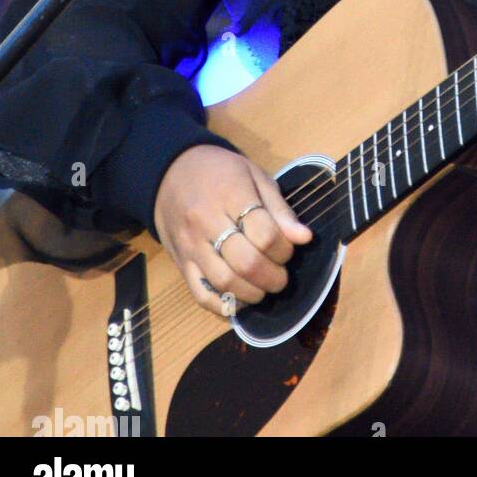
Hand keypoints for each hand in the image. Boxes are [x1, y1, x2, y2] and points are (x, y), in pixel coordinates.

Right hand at [153, 145, 312, 317]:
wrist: (171, 173)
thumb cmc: (221, 171)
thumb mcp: (256, 177)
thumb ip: (280, 209)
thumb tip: (305, 238)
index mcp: (231, 195)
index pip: (265, 234)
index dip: (284, 249)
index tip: (289, 249)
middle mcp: (206, 223)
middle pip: (246, 263)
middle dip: (272, 278)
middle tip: (281, 277)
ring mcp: (190, 246)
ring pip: (224, 283)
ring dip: (252, 294)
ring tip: (264, 288)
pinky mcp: (180, 263)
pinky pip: (201, 294)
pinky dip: (224, 305)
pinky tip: (240, 298)